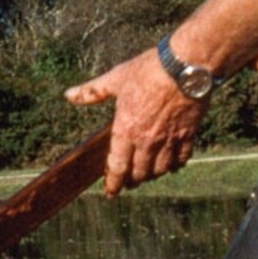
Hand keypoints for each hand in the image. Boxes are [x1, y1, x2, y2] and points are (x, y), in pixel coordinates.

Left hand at [64, 48, 201, 194]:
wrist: (186, 66)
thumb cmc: (149, 70)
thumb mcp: (116, 79)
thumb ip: (92, 92)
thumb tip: (69, 95)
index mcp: (126, 129)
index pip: (117, 166)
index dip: (113, 182)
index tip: (111, 192)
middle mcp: (147, 140)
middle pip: (139, 172)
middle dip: (132, 180)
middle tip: (129, 183)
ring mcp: (169, 139)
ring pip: (160, 169)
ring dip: (152, 175)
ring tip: (148, 174)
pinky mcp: (188, 134)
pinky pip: (181, 159)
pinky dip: (175, 165)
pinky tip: (172, 165)